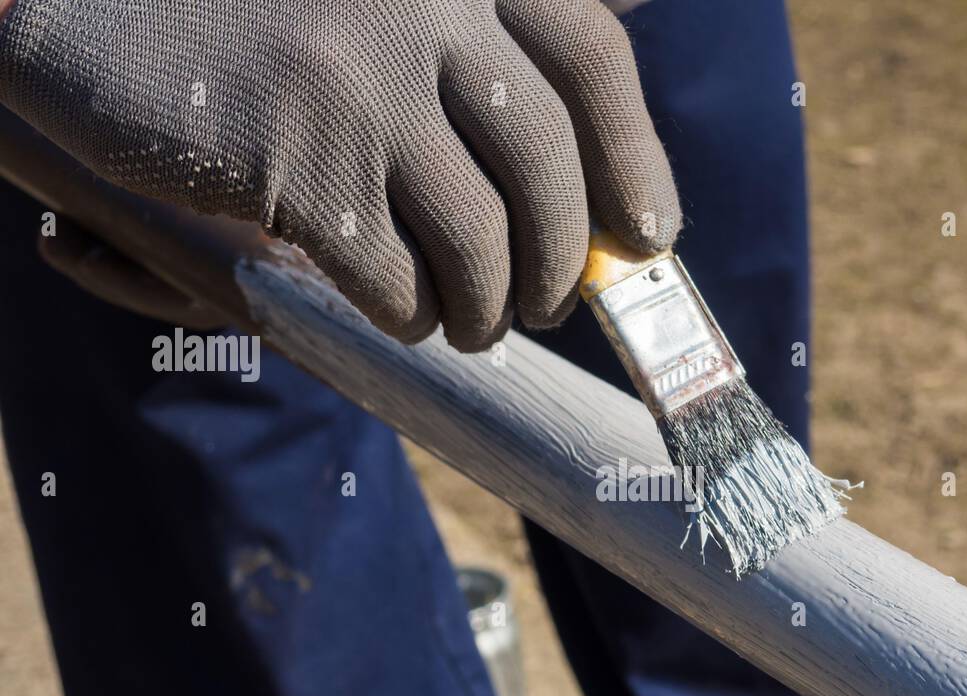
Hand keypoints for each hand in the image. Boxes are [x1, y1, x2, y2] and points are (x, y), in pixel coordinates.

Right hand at [0, 0, 679, 348]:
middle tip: (547, 305)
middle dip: (561, 264)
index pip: (593, 63)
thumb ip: (475, 66)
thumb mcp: (380, 6)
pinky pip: (401, 279)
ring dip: (490, 307)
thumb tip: (583, 194)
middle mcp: (426, 6)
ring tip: (473, 323)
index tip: (649, 239)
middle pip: (550, 171)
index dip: (635, 164)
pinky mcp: (305, 162)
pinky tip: (403, 313)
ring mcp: (364, 83)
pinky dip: (414, 317)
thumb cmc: (247, 19)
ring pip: (483, 242)